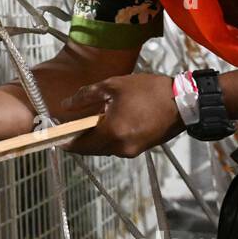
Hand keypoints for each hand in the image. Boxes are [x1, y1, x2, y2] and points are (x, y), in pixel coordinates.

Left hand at [62, 73, 184, 157]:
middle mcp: (120, 147)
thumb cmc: (148, 90)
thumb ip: (85, 96)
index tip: (55, 135)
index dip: (65, 142)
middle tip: (69, 127)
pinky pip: (116, 147)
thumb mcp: (113, 86)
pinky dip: (108, 139)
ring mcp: (131, 151)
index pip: (80, 145)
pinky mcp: (140, 150)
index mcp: (112, 132)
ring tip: (88, 123)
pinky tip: (107, 124)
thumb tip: (65, 105)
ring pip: (103, 149)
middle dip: (79, 140)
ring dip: (94, 139)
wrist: (182, 102)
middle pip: (91, 150)